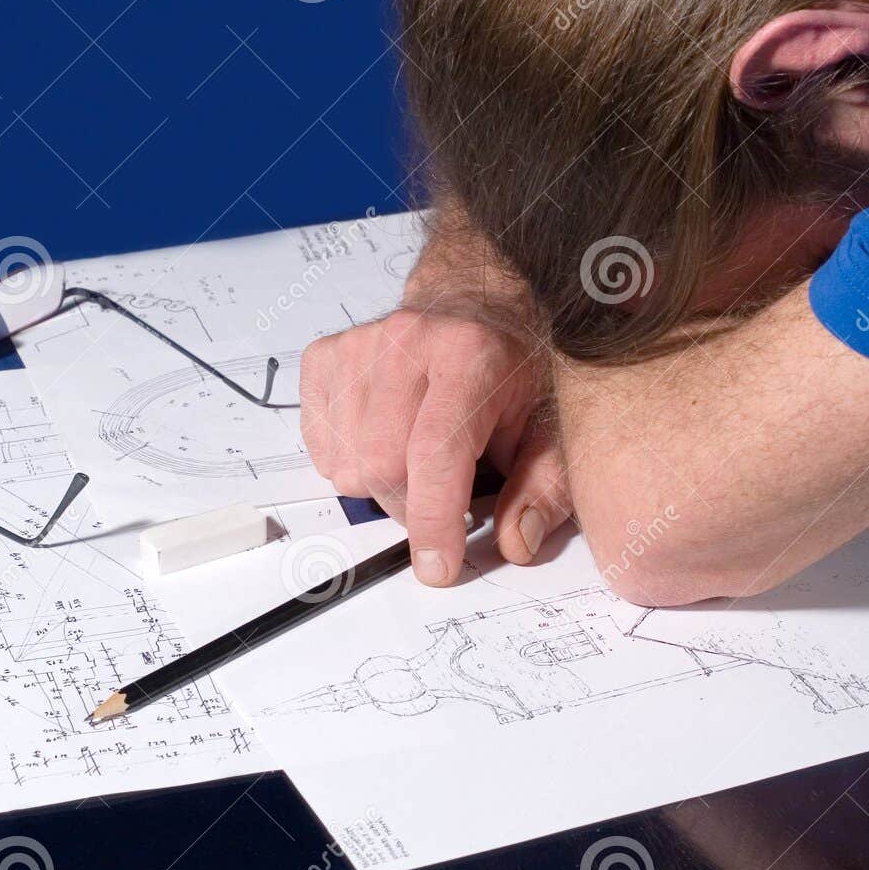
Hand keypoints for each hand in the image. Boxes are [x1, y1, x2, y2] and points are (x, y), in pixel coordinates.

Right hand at [299, 308, 571, 584]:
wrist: (473, 303)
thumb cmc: (511, 368)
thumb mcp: (549, 426)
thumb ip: (542, 488)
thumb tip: (518, 542)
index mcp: (472, 355)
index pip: (436, 451)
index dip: (434, 519)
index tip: (438, 566)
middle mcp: (409, 342)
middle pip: (382, 465)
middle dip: (410, 508)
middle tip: (439, 503)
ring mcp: (360, 345)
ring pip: (346, 463)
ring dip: (380, 487)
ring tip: (415, 463)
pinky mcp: (327, 355)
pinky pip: (319, 444)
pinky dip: (348, 462)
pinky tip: (384, 440)